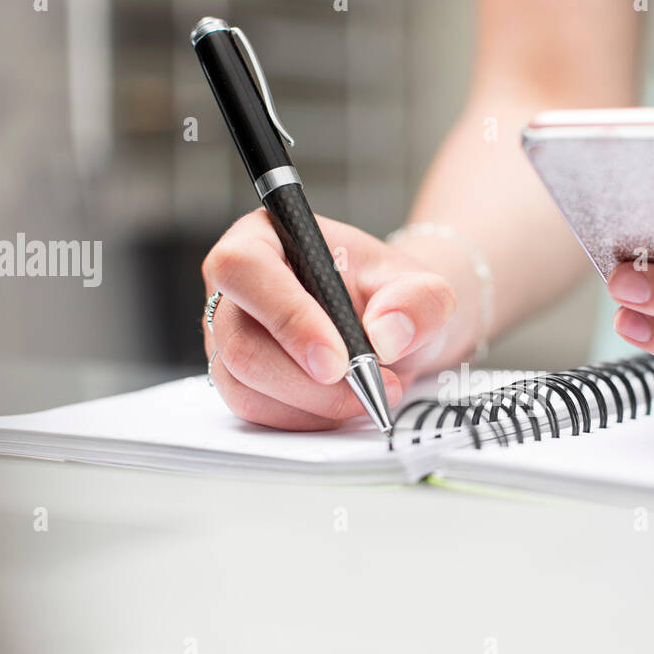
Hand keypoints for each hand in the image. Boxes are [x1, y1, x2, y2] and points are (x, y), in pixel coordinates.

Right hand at [202, 211, 471, 429]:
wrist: (392, 330)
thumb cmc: (392, 297)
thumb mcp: (424, 288)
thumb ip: (418, 302)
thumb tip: (386, 335)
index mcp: (265, 235)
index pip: (245, 267)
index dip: (286, 317)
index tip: (337, 361)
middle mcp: (235, 287)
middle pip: (241, 342)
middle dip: (308, 381)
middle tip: (369, 388)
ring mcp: (229, 337)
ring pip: (246, 387)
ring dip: (314, 405)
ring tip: (368, 394)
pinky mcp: (238, 379)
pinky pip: (258, 412)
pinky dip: (307, 419)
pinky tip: (343, 405)